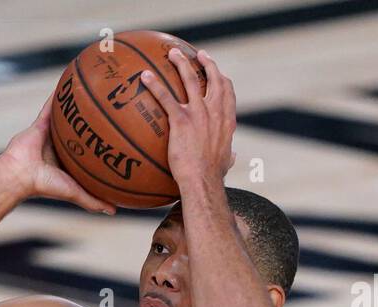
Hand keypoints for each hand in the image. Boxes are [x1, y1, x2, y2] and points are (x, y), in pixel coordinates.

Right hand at [0, 96, 115, 213]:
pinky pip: (51, 104)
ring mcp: (51, 133)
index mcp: (69, 161)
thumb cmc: (44, 186)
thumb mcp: (74, 193)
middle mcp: (62, 146)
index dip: (103, 143)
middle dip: (95, 121)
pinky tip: (71, 79)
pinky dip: (59, 93)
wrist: (19, 175)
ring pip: (69, 116)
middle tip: (114, 106)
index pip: (89, 151)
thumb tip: (115, 211)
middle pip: (82, 130)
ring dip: (79, 103)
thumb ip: (93, 201)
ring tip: (96, 89)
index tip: (120, 135)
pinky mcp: (41, 123)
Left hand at [141, 48, 235, 186]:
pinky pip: (165, 98)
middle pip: (213, 79)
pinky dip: (154, 85)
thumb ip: (228, 156)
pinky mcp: (181, 120)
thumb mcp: (225, 163)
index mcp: (226, 120)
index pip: (227, 93)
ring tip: (173, 54)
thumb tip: (232, 157)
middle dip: (206, 63)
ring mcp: (198, 114)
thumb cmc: (212, 176)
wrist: (203, 181)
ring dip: (181, 63)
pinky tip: (144, 76)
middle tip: (198, 55)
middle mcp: (215, 111)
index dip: (222, 80)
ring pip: (190, 80)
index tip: (217, 73)